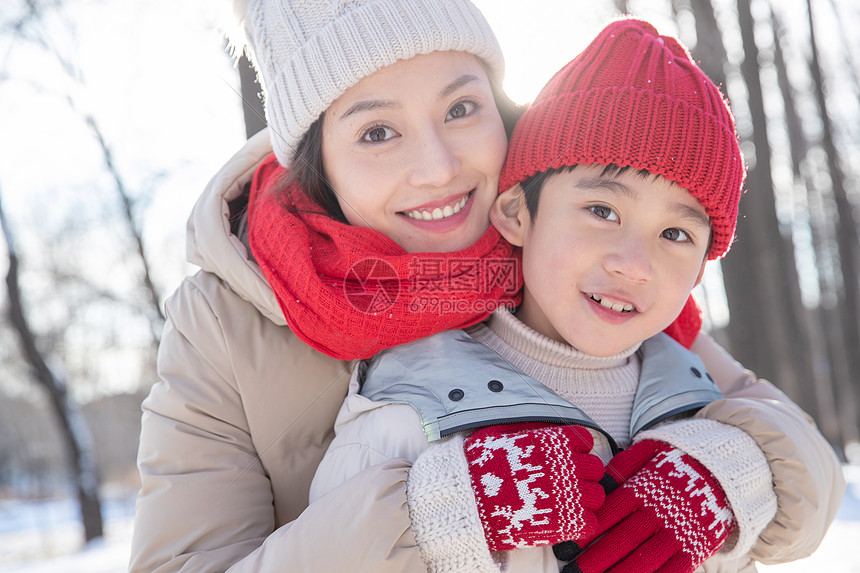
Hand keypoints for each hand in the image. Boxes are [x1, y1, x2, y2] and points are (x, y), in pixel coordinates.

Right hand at [464, 423, 604, 551]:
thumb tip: (536, 425)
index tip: (565, 456)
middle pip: (595, 468)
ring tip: (565, 502)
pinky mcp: (567, 523)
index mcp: (553, 442)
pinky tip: (563, 519)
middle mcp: (567, 466)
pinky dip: (581, 522)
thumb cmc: (479, 466)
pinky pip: (591, 522)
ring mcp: (570, 495)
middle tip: (565, 481)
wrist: (469, 502)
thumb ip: (523, 429)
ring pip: (597, 496)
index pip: (582, 439)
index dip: (574, 449)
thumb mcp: (498, 434)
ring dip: (585, 498)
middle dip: (583, 474)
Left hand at [560, 440, 734, 572]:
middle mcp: (659, 511)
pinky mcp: (696, 546)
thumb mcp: (649, 451)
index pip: (609, 514)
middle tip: (575, 572)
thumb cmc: (676, 461)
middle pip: (623, 539)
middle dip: (597, 559)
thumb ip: (622, 467)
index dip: (588, 532)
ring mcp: (679, 531)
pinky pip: (675, 569)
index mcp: (643, 488)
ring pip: (646, 558)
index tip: (568, 548)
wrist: (725, 469)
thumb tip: (598, 483)